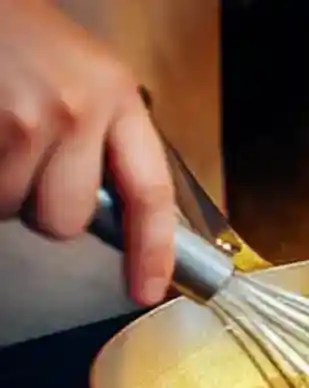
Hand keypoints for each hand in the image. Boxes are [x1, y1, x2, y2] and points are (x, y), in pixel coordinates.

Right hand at [0, 0, 174, 304]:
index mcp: (117, 97)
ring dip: (0, 188)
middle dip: (41, 206)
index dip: (153, 251)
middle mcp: (78, 109)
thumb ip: (106, 142)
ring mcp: (24, 119)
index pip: (151, 193)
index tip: (148, 288)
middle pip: (67, 219)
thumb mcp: (86, 79)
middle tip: (25, 160)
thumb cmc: (23, 39)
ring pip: (12, 209)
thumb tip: (121, 218)